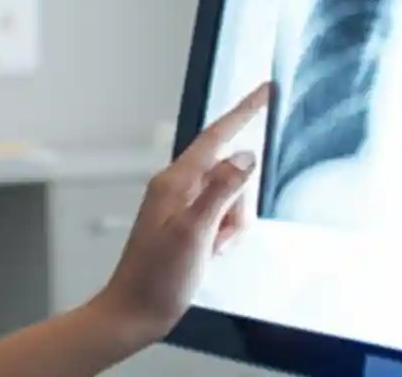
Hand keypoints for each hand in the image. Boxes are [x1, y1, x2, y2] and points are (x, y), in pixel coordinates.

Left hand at [91, 83, 270, 346]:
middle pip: (231, 175)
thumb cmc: (158, 277)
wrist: (135, 312)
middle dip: (237, 208)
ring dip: (230, 228)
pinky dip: (224, 238)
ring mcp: (182, 206)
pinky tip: (209, 256)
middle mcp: (178, 187)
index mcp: (175, 181)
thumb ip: (222, 190)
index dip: (244, 112)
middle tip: (217, 239)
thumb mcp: (196, 232)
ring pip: (231, 201)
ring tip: (210, 252)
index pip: (217, 136)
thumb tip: (245, 156)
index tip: (266, 90)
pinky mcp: (188, 224)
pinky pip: (222, 220)